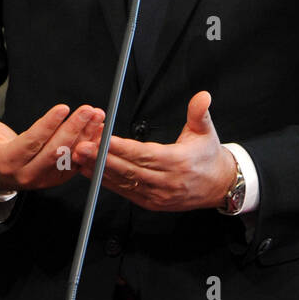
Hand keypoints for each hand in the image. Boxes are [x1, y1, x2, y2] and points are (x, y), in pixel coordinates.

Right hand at [0, 103, 103, 192]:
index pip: (32, 142)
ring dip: (87, 137)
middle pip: (55, 151)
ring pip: (69, 158)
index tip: (63, 107)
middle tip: (88, 110)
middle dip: (74, 129)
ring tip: (98, 117)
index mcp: (9, 162)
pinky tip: (99, 129)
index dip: (48, 125)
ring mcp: (45, 179)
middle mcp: (29, 174)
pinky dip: (89, 146)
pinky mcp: (57, 178)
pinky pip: (76, 163)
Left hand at [71, 91, 238, 211]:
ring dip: (99, 171)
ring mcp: (157, 195)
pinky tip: (90, 171)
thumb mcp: (206, 131)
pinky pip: (125, 192)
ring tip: (80, 158)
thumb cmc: (208, 156)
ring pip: (123, 182)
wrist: (219, 186)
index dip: (122, 147)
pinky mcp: (150, 203)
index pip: (144, 154)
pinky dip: (106, 182)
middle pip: (129, 169)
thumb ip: (199, 113)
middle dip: (102, 158)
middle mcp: (166, 182)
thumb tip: (202, 96)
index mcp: (177, 162)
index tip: (104, 138)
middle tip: (82, 147)